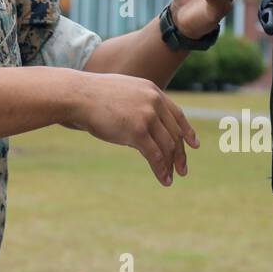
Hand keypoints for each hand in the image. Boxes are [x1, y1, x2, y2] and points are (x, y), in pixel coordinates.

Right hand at [65, 71, 199, 184]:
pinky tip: (164, 180)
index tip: (194, 145)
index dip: (187, 131)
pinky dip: (161, 170)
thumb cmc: (94, 96)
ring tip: (172, 177)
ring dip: (171, 164)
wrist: (78, 95)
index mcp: (152, 91)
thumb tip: (144, 127)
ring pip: (167, 146)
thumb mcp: (123, 93)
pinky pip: (155, 155)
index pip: (177, 114)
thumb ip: (138, 105)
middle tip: (183, 169)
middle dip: (181, 153)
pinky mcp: (138, 132)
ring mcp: (147, 116)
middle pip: (174, 133)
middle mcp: (154, 102)